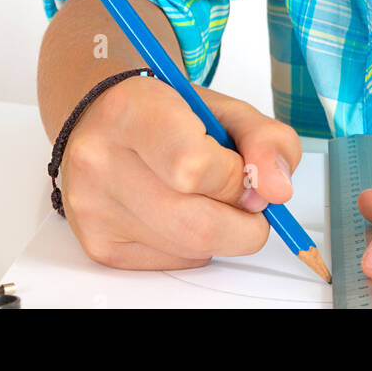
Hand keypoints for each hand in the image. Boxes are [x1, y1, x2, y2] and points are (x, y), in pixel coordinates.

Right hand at [59, 76, 301, 269]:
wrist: (102, 122)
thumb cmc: (165, 113)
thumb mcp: (222, 108)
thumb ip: (265, 139)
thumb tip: (277, 189)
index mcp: (130, 111)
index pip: (194, 166)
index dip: (236, 179)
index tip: (247, 172)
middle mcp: (100, 160)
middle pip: (197, 223)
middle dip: (241, 218)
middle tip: (243, 195)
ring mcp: (94, 207)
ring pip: (190, 249)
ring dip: (220, 231)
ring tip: (206, 195)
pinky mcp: (99, 244)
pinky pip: (173, 262)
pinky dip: (194, 244)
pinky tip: (178, 209)